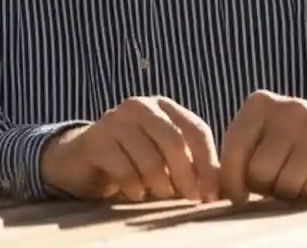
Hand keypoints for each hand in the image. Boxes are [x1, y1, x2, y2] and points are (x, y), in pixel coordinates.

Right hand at [39, 96, 220, 202]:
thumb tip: (222, 189)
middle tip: (190, 199)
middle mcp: (140, 106)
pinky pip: (124, 170)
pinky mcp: (95, 139)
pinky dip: (135, 189)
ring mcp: (114, 119)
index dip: (209, 165)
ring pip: (150, 159)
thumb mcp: (165, 155)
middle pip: (174, 142)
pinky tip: (136, 194)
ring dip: (160, 185)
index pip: (196, 130)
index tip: (212, 194)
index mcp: (163, 106)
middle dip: (187, 176)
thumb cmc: (133, 158)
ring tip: (160, 194)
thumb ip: (191, 163)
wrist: (83, 157)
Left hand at [220, 90, 306, 202]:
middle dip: (261, 187)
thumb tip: (220, 193)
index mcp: (259, 104)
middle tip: (269, 185)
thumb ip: (235, 157)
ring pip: (287, 183)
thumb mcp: (254, 137)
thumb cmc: (280, 141)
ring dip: (285, 194)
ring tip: (289, 183)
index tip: (237, 196)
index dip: (232, 180)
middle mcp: (290, 108)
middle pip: (260, 170)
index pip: (235, 148)